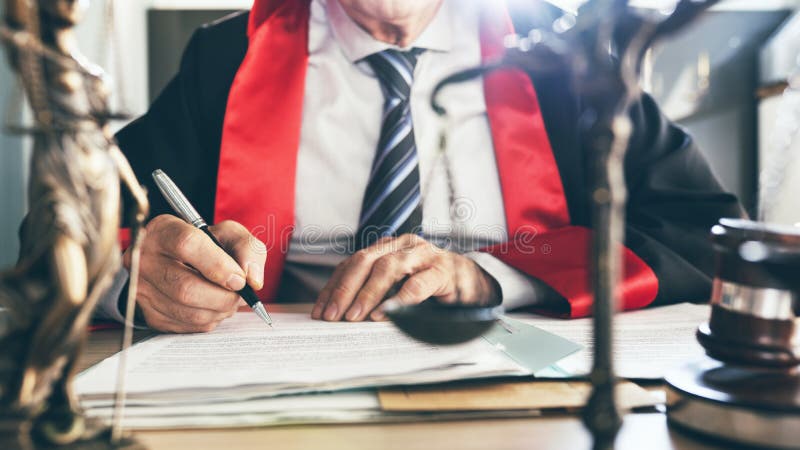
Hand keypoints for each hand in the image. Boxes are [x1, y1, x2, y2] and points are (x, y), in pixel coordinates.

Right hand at [123, 214, 265, 332]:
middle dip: (223, 297)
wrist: (180, 263)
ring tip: (229, 300)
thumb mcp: (229, 235)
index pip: (187, 245)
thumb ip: (247, 248)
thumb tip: (252, 279)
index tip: (239, 279)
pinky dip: (209, 320)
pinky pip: (186, 326)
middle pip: (185, 287)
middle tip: (239, 295)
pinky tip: (213, 307)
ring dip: (219, 311)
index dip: (218, 265)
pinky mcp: (149, 314)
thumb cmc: (207, 246)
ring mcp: (142, 289)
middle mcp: (144, 259)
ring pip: (187, 312)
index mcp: (164, 230)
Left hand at [312, 234, 499, 321]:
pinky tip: (387, 314)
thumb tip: (338, 315)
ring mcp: (423, 255)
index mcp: (387, 247)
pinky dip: (400, 299)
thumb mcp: (395, 286)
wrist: (471, 284)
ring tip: (356, 316)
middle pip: (365, 261)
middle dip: (345, 289)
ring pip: (389, 267)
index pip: (352, 263)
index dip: (334, 287)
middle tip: (332, 315)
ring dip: (369, 293)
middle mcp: (402, 245)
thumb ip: (372, 292)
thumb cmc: (427, 287)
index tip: (320, 311)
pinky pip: (419, 283)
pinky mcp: (442, 271)